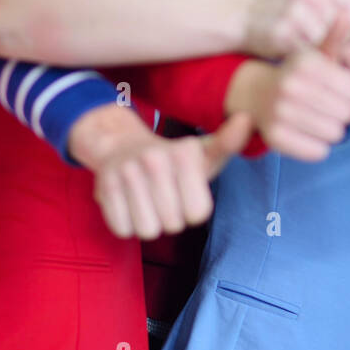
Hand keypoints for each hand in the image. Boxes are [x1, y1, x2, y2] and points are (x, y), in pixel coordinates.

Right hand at [70, 104, 251, 239]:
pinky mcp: (104, 185)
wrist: (122, 145)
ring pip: (147, 229)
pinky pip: (121, 228)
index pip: (198, 213)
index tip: (184, 193)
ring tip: (146, 201)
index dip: (191, 210)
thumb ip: (227, 143)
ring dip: (147, 223)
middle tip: (163, 198)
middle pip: (173, 224)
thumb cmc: (172, 160)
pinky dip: (125, 223)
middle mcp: (156, 158)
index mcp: (184, 153)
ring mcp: (127, 171)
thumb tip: (245, 120)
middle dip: (170, 218)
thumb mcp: (203, 153)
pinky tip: (128, 204)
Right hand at [228, 17, 349, 160]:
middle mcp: (290, 86)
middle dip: (343, 114)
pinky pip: (318, 151)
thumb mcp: (315, 55)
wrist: (256, 94)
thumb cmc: (298, 75)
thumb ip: (334, 38)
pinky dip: (319, 147)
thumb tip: (348, 15)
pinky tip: (310, 135)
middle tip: (332, 110)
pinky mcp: (274, 137)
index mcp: (305, 64)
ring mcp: (280, 112)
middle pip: (345, 113)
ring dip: (332, 130)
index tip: (341, 94)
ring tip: (321, 120)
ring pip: (334, 133)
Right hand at [243, 0, 349, 58]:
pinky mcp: (282, 34)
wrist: (244, 19)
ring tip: (307, 43)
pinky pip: (311, 56)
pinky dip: (309, 58)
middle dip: (340, 40)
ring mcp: (295, 14)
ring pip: (330, 45)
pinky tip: (299, 52)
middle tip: (321, 39)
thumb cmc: (289, 1)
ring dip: (324, 50)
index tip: (335, 28)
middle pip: (348, 31)